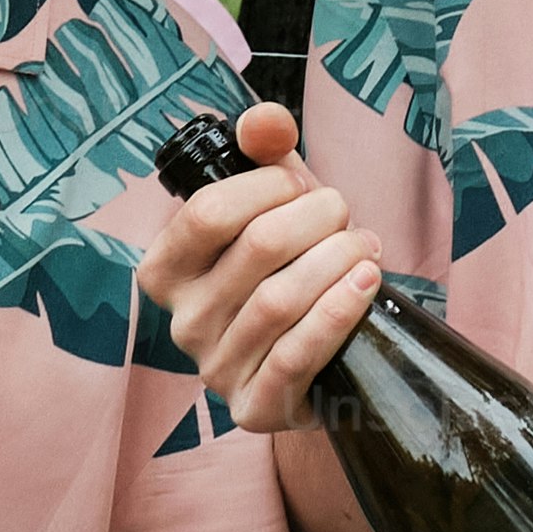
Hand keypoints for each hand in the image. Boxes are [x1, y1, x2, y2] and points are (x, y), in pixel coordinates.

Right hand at [134, 100, 384, 432]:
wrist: (319, 356)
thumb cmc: (288, 268)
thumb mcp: (272, 206)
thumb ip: (263, 153)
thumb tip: (265, 123)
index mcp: (166, 270)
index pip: (206, 213)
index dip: (266, 186)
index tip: (302, 183)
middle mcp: (181, 323)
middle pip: (256, 249)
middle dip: (317, 218)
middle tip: (345, 215)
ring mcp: (215, 371)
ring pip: (279, 301)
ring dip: (338, 260)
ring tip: (366, 247)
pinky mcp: (254, 408)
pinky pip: (295, 355)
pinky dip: (338, 312)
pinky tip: (367, 284)